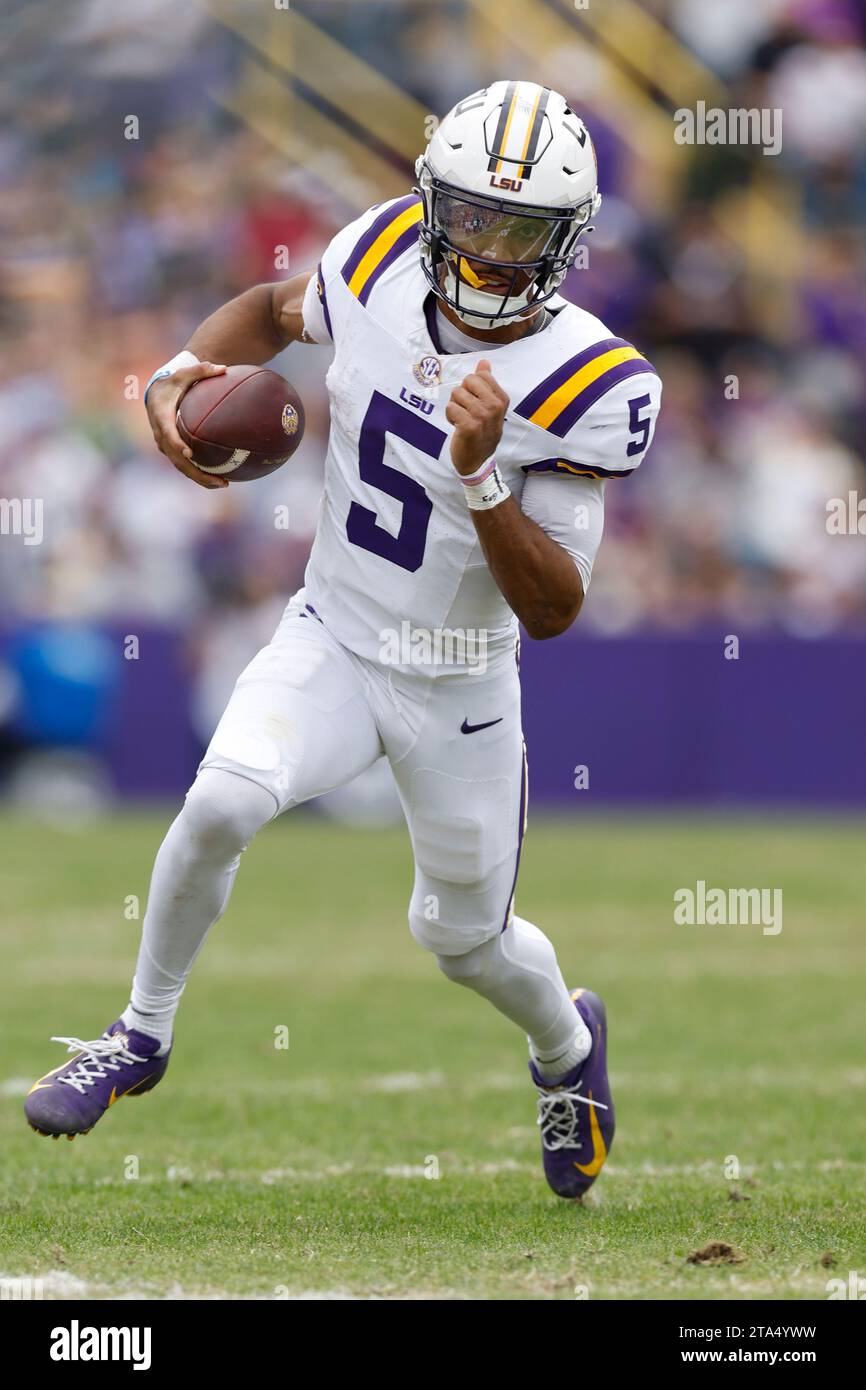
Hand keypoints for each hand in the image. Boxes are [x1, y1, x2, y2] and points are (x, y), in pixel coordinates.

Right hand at [146, 361, 228, 489]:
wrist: (155, 393)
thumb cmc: (173, 382)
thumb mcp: (184, 373)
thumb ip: (202, 370)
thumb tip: (224, 369)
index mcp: (161, 416)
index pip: (167, 432)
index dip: (176, 444)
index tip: (189, 453)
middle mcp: (161, 434)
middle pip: (176, 459)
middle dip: (196, 472)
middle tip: (219, 480)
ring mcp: (165, 445)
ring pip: (181, 467)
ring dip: (201, 478)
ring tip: (223, 484)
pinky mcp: (172, 451)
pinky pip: (185, 466)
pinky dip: (200, 474)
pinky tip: (219, 479)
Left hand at [445, 359, 508, 476]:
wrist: (478, 461)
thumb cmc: (482, 432)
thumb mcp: (489, 407)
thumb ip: (486, 382)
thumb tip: (484, 362)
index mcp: (501, 399)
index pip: (480, 375)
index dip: (471, 387)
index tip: (474, 402)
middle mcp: (494, 406)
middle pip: (467, 381)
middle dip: (461, 395)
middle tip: (466, 411)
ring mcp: (482, 416)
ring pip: (456, 394)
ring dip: (455, 407)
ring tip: (462, 421)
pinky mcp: (469, 426)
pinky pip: (450, 408)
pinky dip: (450, 417)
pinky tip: (458, 427)